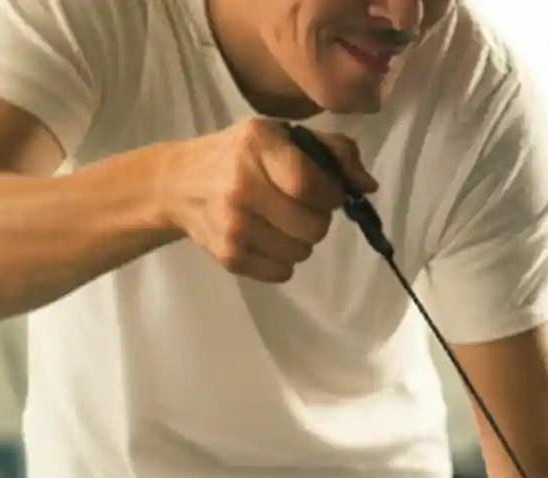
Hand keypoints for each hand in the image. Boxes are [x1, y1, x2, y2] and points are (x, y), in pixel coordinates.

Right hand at [162, 117, 378, 281]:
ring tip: (282, 222)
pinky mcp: (229, 256)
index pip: (310, 184)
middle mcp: (242, 186)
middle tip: (302, 208)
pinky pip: (282, 272)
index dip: (330, 195)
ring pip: (302, 252)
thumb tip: (368, 186)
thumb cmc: (241, 156)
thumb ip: (335, 151)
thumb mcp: (282, 135)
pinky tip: (267, 238)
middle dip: (319, 219)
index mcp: (259, 145)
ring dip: (301, 240)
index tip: (327, 192)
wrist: (179, 184)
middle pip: (313, 226)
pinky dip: (284, 260)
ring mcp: (233, 225)